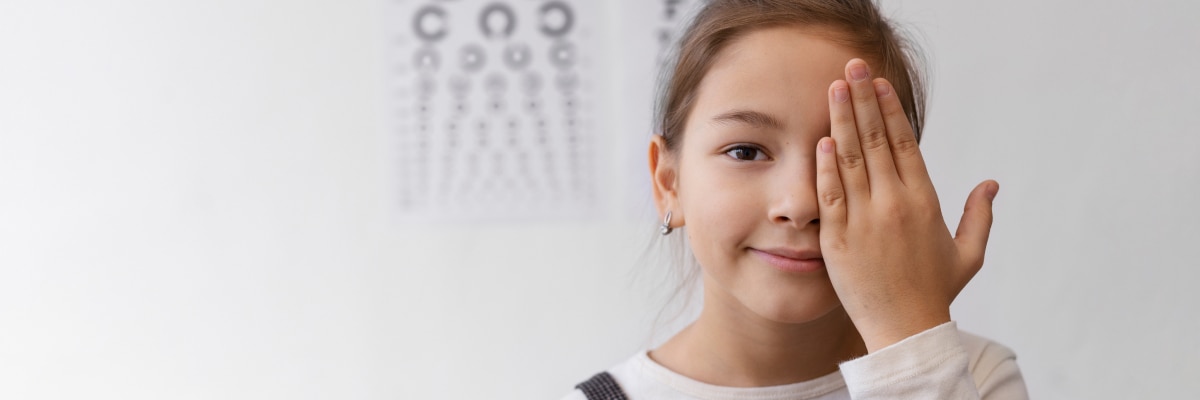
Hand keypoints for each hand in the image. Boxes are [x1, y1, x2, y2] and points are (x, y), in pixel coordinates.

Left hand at [816, 59, 998, 352]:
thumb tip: (992, 184)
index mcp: (924, 201)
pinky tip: (822, 139)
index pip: (904, 143)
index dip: (889, 110)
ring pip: (850, 159)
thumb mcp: (967, 254)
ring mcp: (865, 219)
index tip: (878, 84)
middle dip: (863, 100)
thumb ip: (979, 216)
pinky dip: (825, 165)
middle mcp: (894, 204)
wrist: (905, 330)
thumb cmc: (935, 292)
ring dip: (841, 120)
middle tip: (851, 69)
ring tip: (833, 89)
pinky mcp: (839, 237)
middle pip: (875, 140)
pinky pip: (831, 194)